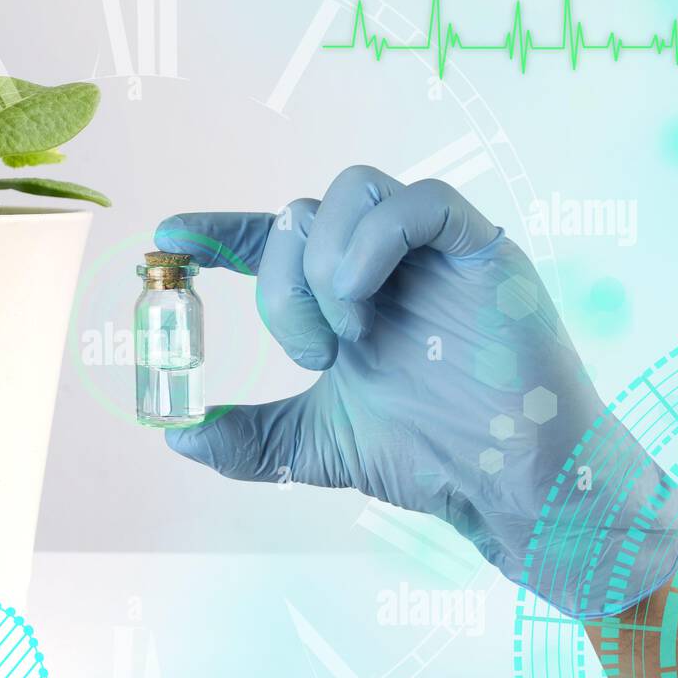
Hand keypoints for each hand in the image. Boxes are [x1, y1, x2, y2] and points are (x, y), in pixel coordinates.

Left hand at [155, 166, 677, 617]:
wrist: (509, 487)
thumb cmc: (430, 456)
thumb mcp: (316, 446)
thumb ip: (248, 438)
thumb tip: (175, 436)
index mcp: (344, 299)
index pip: (271, 241)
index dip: (217, 233)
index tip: (167, 240)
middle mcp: (383, 265)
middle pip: (302, 215)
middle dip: (283, 285)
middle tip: (314, 353)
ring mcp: (432, 254)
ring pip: (352, 190)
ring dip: (325, 261)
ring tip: (346, 331)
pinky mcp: (483, 252)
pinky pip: (421, 201)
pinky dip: (376, 239)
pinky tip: (362, 296)